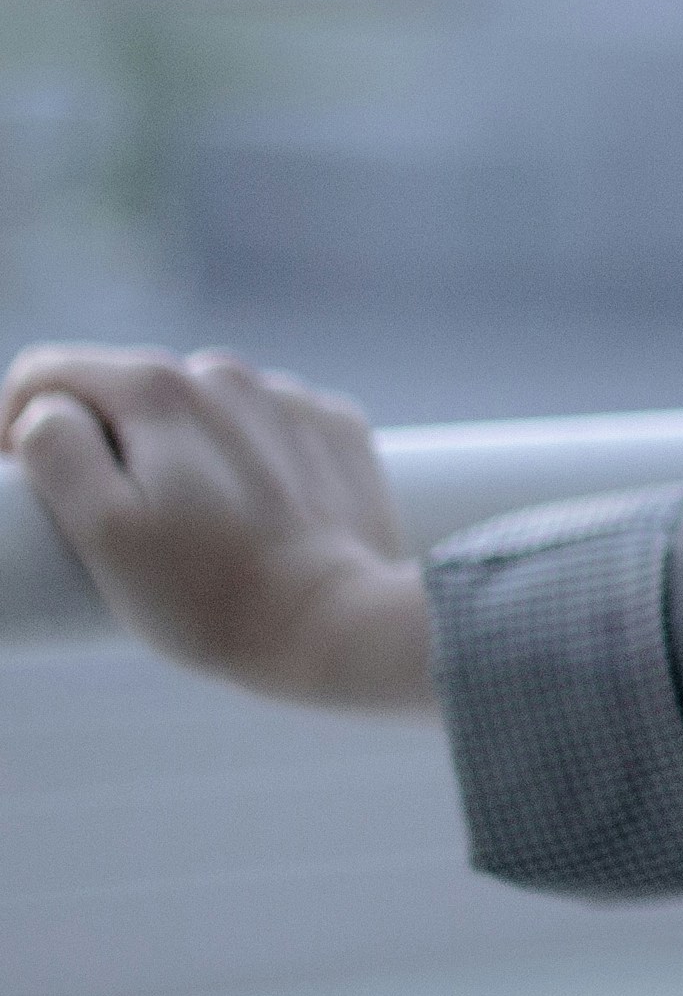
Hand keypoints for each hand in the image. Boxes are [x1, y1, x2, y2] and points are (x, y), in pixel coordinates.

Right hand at [5, 344, 434, 711]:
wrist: (338, 621)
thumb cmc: (207, 594)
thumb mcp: (102, 530)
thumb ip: (58, 452)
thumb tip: (46, 412)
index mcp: (156, 389)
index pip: (47, 374)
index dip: (19, 429)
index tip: (34, 490)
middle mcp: (224, 374)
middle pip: (125, 395)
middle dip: (105, 449)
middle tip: (122, 529)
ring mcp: (286, 397)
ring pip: (195, 414)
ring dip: (176, 457)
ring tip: (194, 534)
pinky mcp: (331, 427)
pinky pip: (260, 431)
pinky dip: (242, 464)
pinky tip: (255, 521)